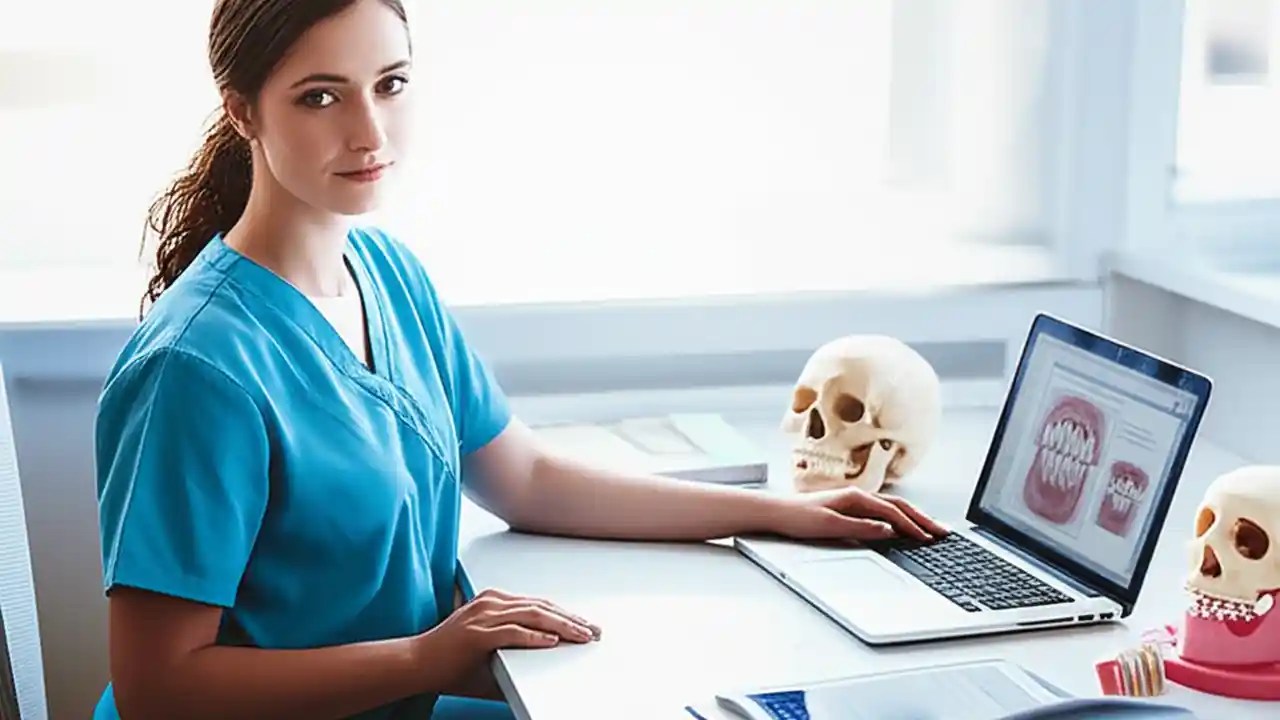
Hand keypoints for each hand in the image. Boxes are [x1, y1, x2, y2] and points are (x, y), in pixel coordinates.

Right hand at [418, 588, 600, 680]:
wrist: (416, 663)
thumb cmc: (449, 661)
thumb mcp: (488, 652)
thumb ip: (514, 653)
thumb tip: (542, 667)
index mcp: (494, 602)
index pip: (538, 604)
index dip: (565, 613)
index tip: (586, 625)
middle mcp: (490, 603)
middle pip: (540, 606)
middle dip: (571, 619)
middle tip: (593, 630)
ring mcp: (482, 616)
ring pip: (531, 615)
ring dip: (560, 626)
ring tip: (581, 635)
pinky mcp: (476, 634)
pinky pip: (511, 632)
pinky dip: (534, 636)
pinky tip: (551, 641)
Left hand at [770, 487, 949, 542]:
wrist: (774, 512)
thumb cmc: (796, 518)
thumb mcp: (829, 526)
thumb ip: (860, 527)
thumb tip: (887, 530)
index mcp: (855, 497)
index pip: (892, 513)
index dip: (913, 527)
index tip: (929, 539)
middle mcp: (857, 495)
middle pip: (898, 506)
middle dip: (922, 519)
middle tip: (943, 531)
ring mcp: (853, 500)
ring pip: (892, 507)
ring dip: (913, 517)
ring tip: (931, 527)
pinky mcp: (848, 507)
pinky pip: (882, 510)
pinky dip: (898, 517)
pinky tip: (902, 525)